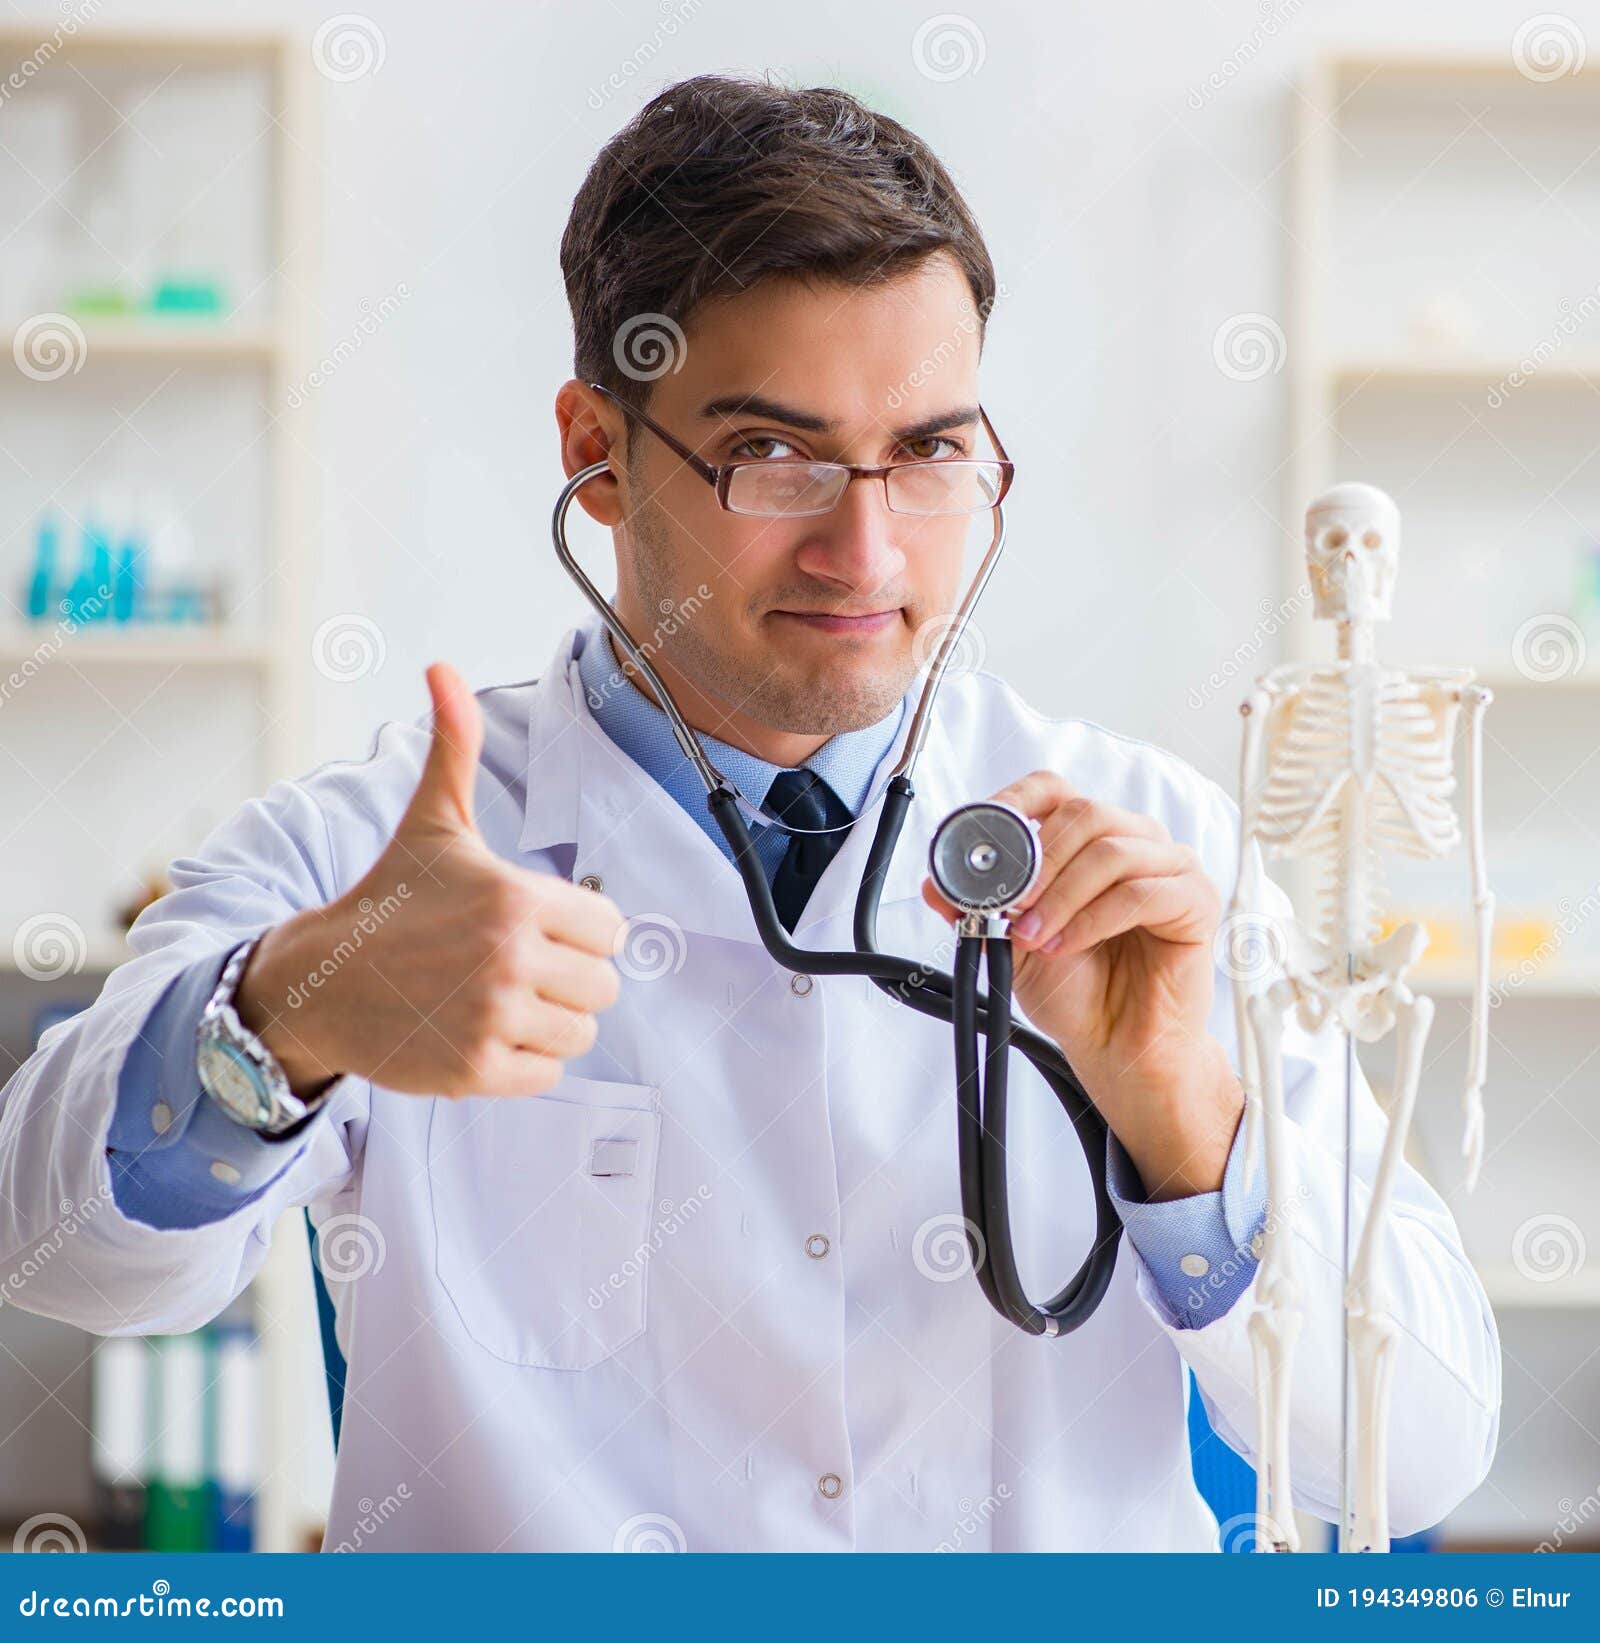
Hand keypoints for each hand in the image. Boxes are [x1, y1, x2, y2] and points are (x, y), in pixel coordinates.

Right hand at [236, 662, 624, 1097]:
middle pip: (603, 986)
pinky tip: (483, 1034)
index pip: (611, 930)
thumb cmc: (389, 900)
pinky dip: (524, 1062)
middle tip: (514, 968)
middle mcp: (511, 959)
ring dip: (549, 1022)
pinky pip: (549, 1074)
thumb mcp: (431, 824)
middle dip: (567, 979)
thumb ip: (454, 747)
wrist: (319, 982)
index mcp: (515, 898)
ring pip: (581, 1032)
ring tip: (498, 1000)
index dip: (579, 930)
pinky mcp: (477, 1071)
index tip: (534, 926)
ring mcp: (494, 1018)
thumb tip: (441, 668)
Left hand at [922, 771, 1241, 1199]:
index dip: (1017, 800)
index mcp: (1090, 840)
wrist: (1116, 1048)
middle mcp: (1134, 842)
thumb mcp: (1009, 945)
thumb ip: (976, 910)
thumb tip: (934, 884)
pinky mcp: (1196, 902)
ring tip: (1034, 937)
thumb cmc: (1075, 991)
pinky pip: (1141, 894)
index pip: (1056, 790)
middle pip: (1085, 814)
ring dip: (1062, 896)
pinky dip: (1093, 920)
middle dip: (1038, 860)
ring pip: (1112, 852)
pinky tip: (1067, 946)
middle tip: (1013, 905)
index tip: (983, 832)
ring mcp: (1171, 868)